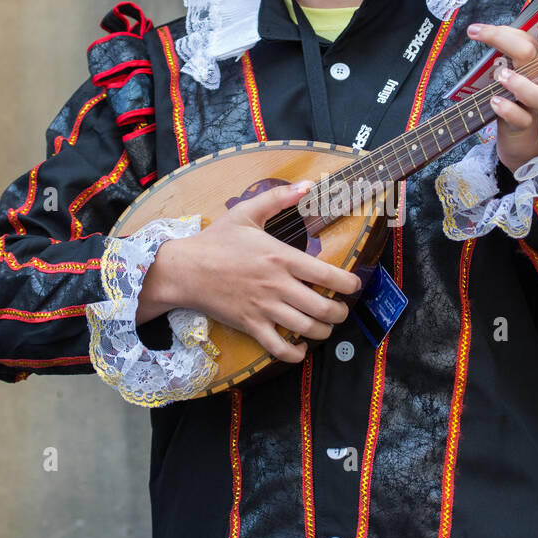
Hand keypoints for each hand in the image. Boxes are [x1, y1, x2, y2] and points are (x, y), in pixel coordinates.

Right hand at [143, 181, 361, 364]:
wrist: (184, 269)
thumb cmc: (216, 241)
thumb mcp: (246, 212)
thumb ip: (278, 198)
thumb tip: (308, 184)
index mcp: (281, 257)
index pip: (328, 275)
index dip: (349, 284)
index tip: (354, 285)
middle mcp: (277, 285)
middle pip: (323, 308)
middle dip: (340, 312)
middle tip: (340, 309)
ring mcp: (264, 308)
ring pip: (306, 329)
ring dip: (324, 332)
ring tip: (325, 326)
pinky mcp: (250, 325)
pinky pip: (278, 348)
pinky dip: (295, 353)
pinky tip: (301, 348)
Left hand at [466, 22, 537, 174]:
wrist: (522, 139)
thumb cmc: (515, 102)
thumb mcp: (509, 77)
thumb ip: (503, 58)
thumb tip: (482, 32)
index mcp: (537, 66)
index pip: (525, 40)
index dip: (501, 32)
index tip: (474, 30)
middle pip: (534, 55)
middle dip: (506, 41)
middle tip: (480, 36)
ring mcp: (536, 106)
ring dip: (520, 83)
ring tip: (501, 75)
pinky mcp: (527, 126)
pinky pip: (522, 119)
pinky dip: (508, 110)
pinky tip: (494, 102)